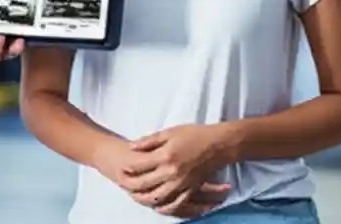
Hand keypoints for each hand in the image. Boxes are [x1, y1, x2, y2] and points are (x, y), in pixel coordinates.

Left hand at [93, 136, 231, 218]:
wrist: (218, 145)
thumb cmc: (194, 135)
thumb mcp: (169, 132)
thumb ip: (149, 141)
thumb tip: (132, 146)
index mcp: (165, 156)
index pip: (139, 166)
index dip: (128, 168)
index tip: (121, 167)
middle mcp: (172, 172)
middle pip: (145, 184)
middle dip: (131, 185)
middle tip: (123, 183)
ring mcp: (181, 183)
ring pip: (157, 197)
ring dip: (144, 198)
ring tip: (135, 195)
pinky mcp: (190, 190)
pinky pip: (175, 204)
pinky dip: (164, 207)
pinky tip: (157, 206)